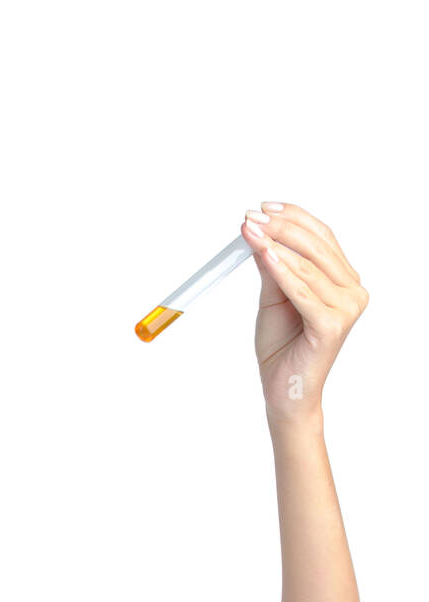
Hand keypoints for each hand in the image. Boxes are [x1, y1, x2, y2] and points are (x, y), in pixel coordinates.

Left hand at [240, 201, 368, 424]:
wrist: (283, 391)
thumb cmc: (282, 348)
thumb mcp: (273, 297)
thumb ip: (272, 266)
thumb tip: (259, 231)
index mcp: (344, 280)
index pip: (322, 237)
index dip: (293, 217)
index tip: (263, 207)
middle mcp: (352, 291)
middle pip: (317, 246)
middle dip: (281, 227)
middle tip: (252, 216)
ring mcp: (347, 308)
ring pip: (309, 266)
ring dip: (276, 244)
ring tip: (251, 231)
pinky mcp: (332, 326)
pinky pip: (303, 291)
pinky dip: (283, 271)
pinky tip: (265, 255)